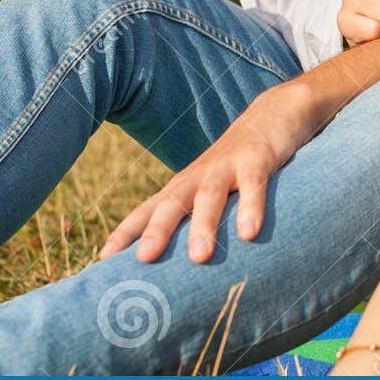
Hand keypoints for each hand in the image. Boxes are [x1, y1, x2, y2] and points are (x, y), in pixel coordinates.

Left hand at [98, 81, 324, 263]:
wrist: (276, 112)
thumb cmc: (242, 163)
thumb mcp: (217, 190)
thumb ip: (202, 220)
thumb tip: (189, 268)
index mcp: (185, 185)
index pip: (148, 210)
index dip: (126, 232)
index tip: (103, 261)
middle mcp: (199, 175)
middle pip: (172, 203)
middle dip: (157, 230)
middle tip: (144, 260)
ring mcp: (228, 166)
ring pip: (210, 195)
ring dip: (203, 225)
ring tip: (200, 257)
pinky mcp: (258, 159)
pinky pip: (253, 184)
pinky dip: (250, 207)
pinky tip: (249, 233)